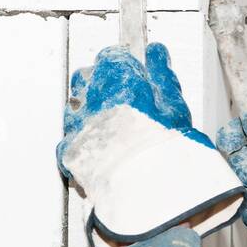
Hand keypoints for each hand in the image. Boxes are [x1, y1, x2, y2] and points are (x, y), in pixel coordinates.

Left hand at [57, 42, 243, 246]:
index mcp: (119, 82)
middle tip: (123, 97)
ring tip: (112, 123)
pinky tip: (99, 144)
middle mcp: (92, 99)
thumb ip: (162, 75)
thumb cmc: (166, 150)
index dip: (124, 64)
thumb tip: (156, 52)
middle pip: (88, 78)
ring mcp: (78, 126)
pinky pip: (70, 135)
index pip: (112, 58)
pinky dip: (82, 137)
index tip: (134, 71)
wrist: (148, 195)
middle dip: (102, 82)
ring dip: (90, 108)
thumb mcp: (175, 106)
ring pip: (76, 105)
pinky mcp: (71, 152)